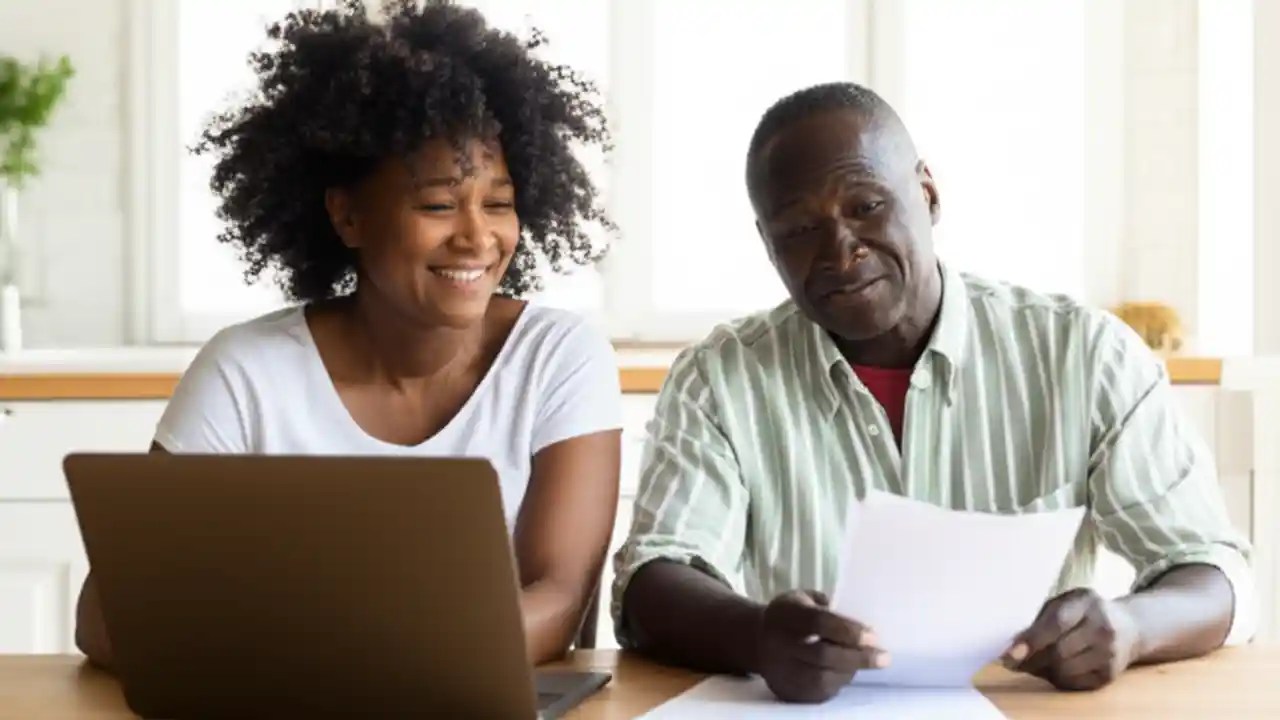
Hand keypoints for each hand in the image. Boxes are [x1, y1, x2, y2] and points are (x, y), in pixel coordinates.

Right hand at [756, 589, 888, 702]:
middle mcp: (779, 643)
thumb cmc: (790, 615)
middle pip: (822, 655)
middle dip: (857, 657)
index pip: (818, 622)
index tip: (873, 636)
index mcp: (786, 614)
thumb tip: (858, 622)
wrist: (757, 640)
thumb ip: (828, 605)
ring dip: (850, 671)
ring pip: (822, 678)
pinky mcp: (786, 690)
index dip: (847, 630)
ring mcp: (781, 670)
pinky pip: (818, 693)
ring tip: (866, 663)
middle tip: (884, 657)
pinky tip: (846, 672)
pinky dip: (838, 683)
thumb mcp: (804, 598)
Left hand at [1002, 588, 1139, 690]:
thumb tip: (1013, 648)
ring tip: (1034, 662)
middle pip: (1059, 652)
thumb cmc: (1082, 613)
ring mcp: (1110, 653)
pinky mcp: (1110, 674)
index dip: (1032, 640)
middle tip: (1013, 660)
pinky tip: (1053, 668)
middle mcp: (1103, 627)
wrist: (1127, 627)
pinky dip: (1057, 678)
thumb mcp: (1061, 604)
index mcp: (1087, 602)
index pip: (1057, 623)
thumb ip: (1038, 622)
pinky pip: (1074, 683)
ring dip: (1042, 670)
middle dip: (1031, 659)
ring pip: (1065, 671)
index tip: (1010, 653)